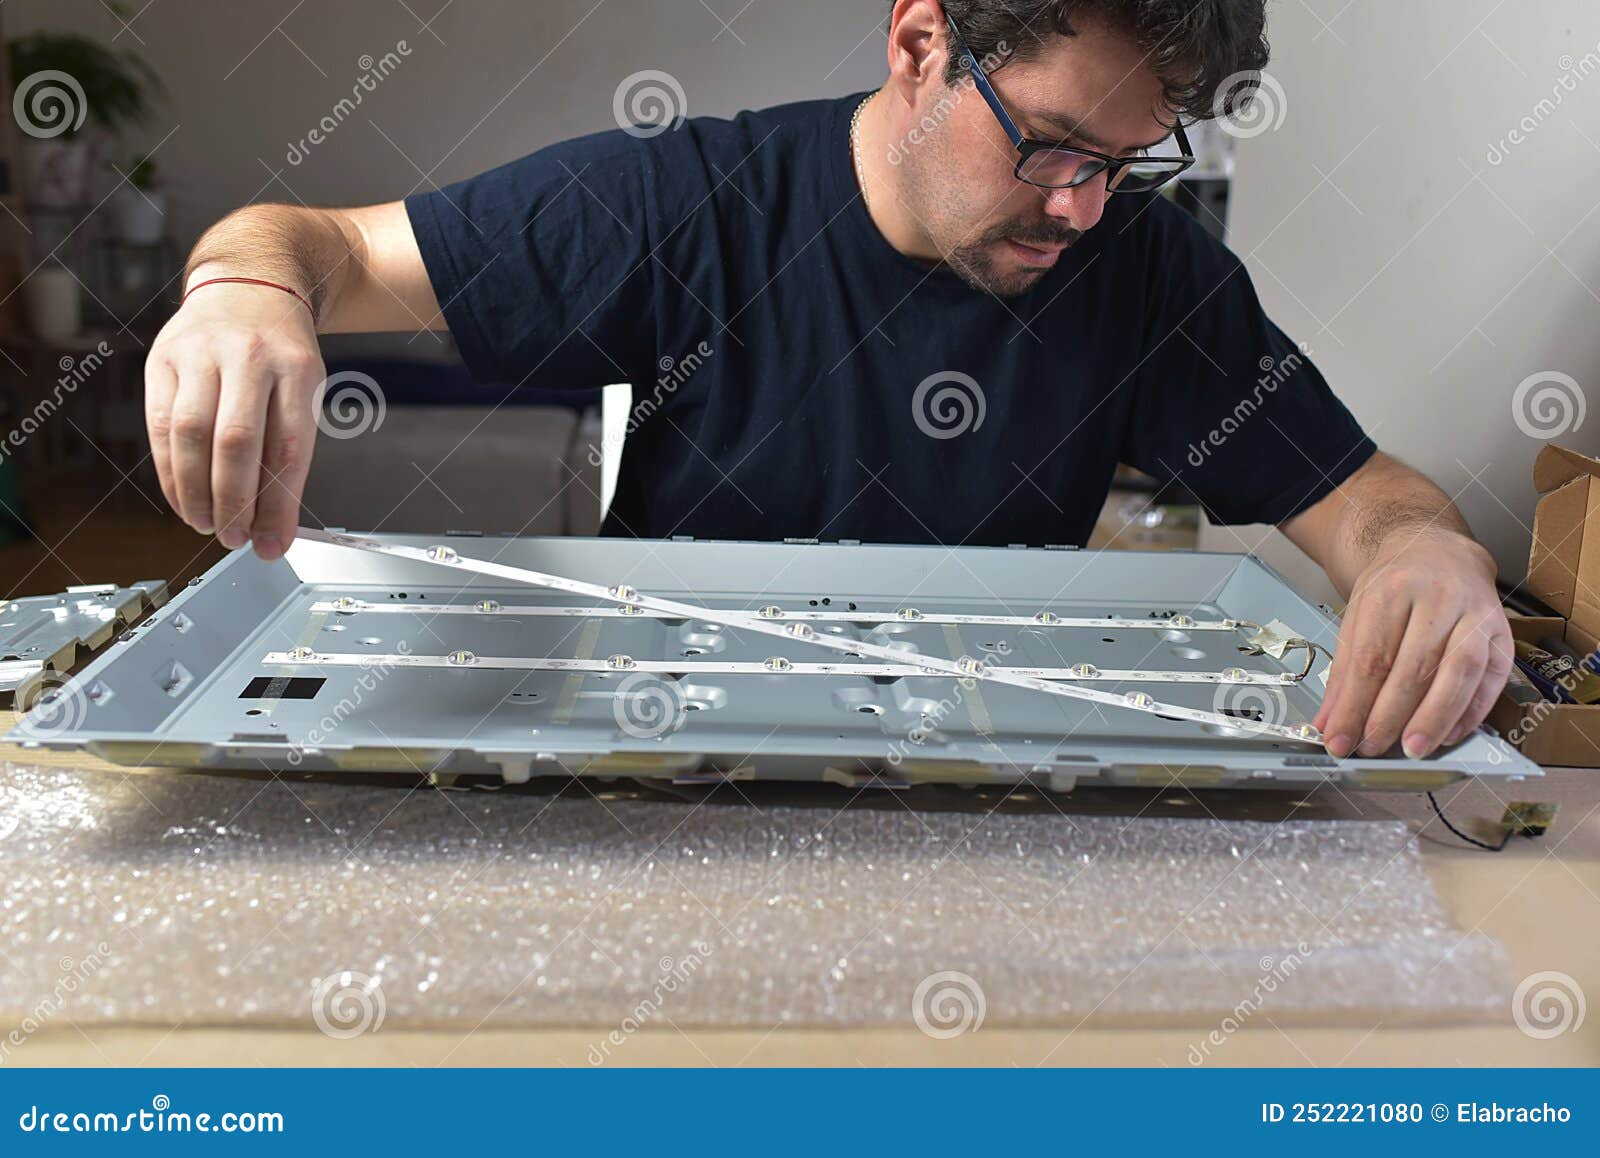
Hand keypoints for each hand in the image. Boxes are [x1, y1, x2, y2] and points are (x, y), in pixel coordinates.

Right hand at [145, 279, 323, 560]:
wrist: (249, 285)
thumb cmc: (281, 353)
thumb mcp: (303, 392)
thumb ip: (288, 453)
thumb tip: (271, 528)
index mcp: (297, 367)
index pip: (288, 446)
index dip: (279, 504)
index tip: (273, 544)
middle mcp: (248, 355)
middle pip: (236, 441)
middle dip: (234, 501)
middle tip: (235, 538)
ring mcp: (200, 353)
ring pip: (191, 434)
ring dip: (196, 492)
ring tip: (208, 524)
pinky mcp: (163, 358)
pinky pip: (160, 425)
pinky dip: (170, 471)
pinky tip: (182, 498)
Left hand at [1314, 527, 1511, 758]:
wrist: (1437, 549)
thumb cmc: (1395, 586)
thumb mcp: (1357, 615)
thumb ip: (1345, 671)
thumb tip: (1330, 723)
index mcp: (1393, 589)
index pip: (1372, 658)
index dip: (1355, 706)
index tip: (1340, 739)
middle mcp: (1440, 598)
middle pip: (1415, 668)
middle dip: (1391, 718)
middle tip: (1373, 748)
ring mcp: (1477, 613)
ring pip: (1459, 674)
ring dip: (1434, 719)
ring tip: (1412, 749)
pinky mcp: (1503, 632)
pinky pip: (1491, 680)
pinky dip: (1470, 713)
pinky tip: (1449, 734)